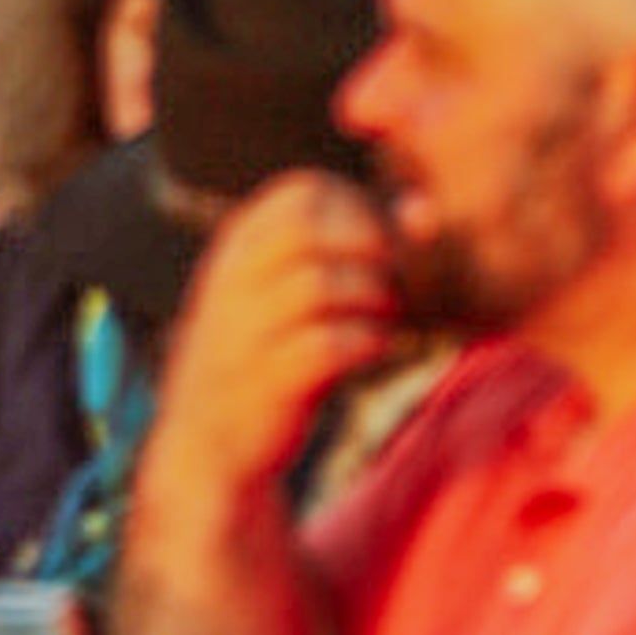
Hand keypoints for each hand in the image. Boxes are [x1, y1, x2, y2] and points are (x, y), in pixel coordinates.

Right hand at [152, 173, 402, 496]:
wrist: (211, 443)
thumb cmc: (266, 352)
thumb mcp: (280, 291)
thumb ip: (341, 247)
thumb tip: (424, 208)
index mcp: (239, 245)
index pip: (302, 191)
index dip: (358, 208)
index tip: (383, 244)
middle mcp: (233, 277)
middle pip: (307, 227)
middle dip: (366, 245)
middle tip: (393, 276)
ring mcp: (245, 329)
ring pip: (317, 284)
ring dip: (370, 296)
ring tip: (387, 314)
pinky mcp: (266, 382)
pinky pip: (325, 346)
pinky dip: (364, 343)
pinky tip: (376, 349)